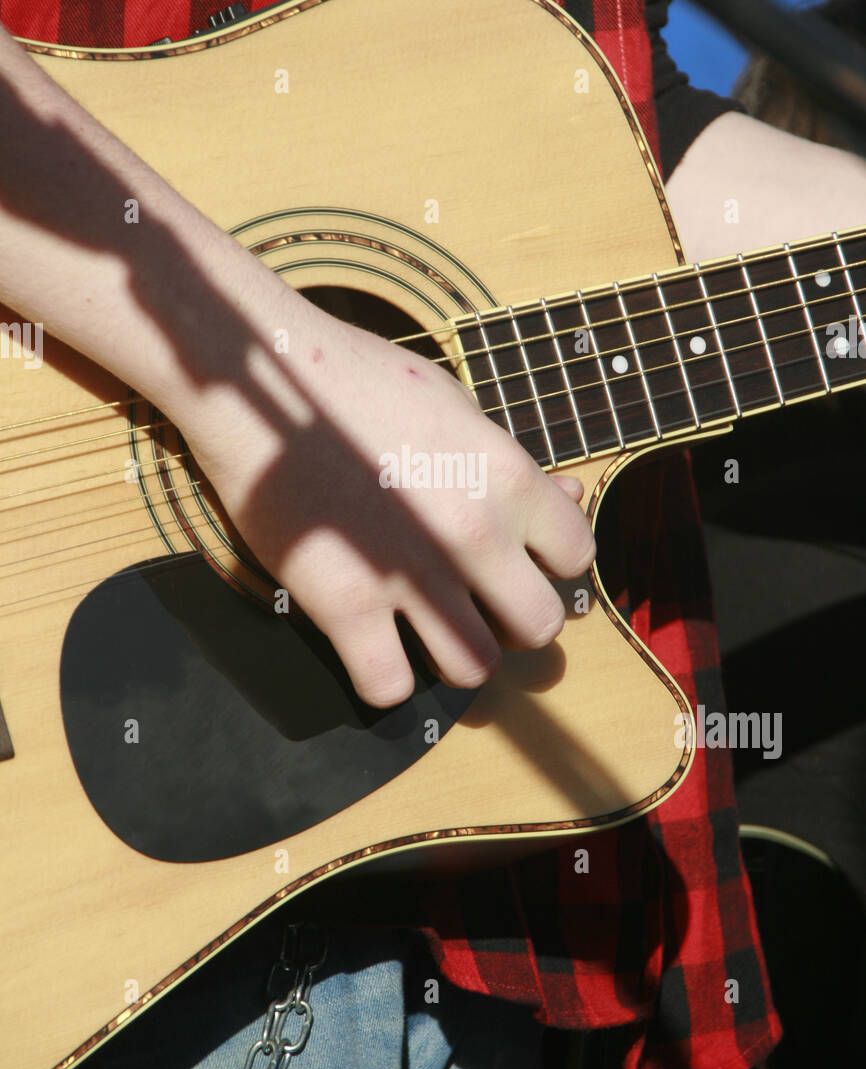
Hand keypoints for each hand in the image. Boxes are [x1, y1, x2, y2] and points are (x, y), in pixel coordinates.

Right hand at [185, 302, 595, 706]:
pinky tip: (370, 645)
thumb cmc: (356, 382)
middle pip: (538, 627)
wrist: (261, 380)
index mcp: (508, 478)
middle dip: (509, 620)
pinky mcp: (345, 605)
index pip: (577, 558)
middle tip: (472, 601)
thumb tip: (569, 497)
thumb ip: (510, 463)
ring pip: (473, 668)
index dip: (546, 563)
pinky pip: (388, 688)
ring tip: (422, 625)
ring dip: (452, 653)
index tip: (513, 558)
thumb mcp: (453, 405)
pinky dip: (382, 678)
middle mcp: (473, 533)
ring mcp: (410, 574)